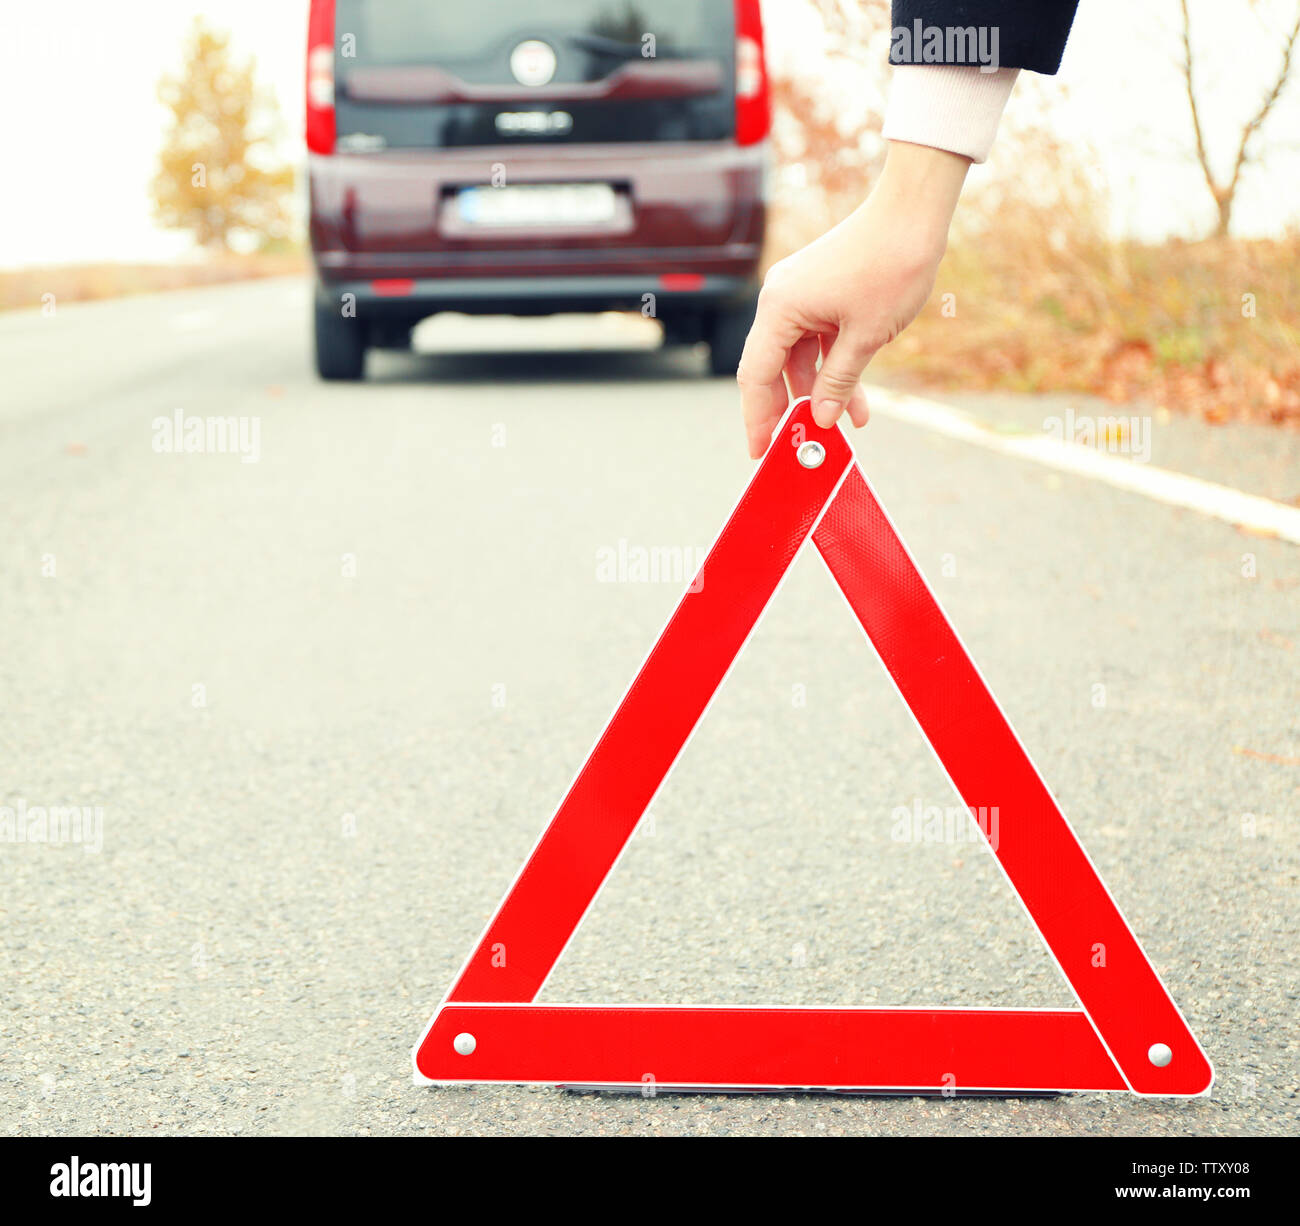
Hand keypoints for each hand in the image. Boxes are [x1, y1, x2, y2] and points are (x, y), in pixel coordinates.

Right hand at [737, 141, 970, 457]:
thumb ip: (838, 383)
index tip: (760, 450)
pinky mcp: (820, 292)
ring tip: (845, 425)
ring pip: (801, 358)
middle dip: (789, 408)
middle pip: (773, 368)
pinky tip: (857, 398)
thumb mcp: (865, 338)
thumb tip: (820, 419)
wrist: (914, 213)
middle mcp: (781, 300)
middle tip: (796, 445)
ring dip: (821, 391)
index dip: (757, 418)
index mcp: (779, 308)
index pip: (755, 375)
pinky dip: (834, 366)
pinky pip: (818, 340)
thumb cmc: (890, 265)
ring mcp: (800, 295)